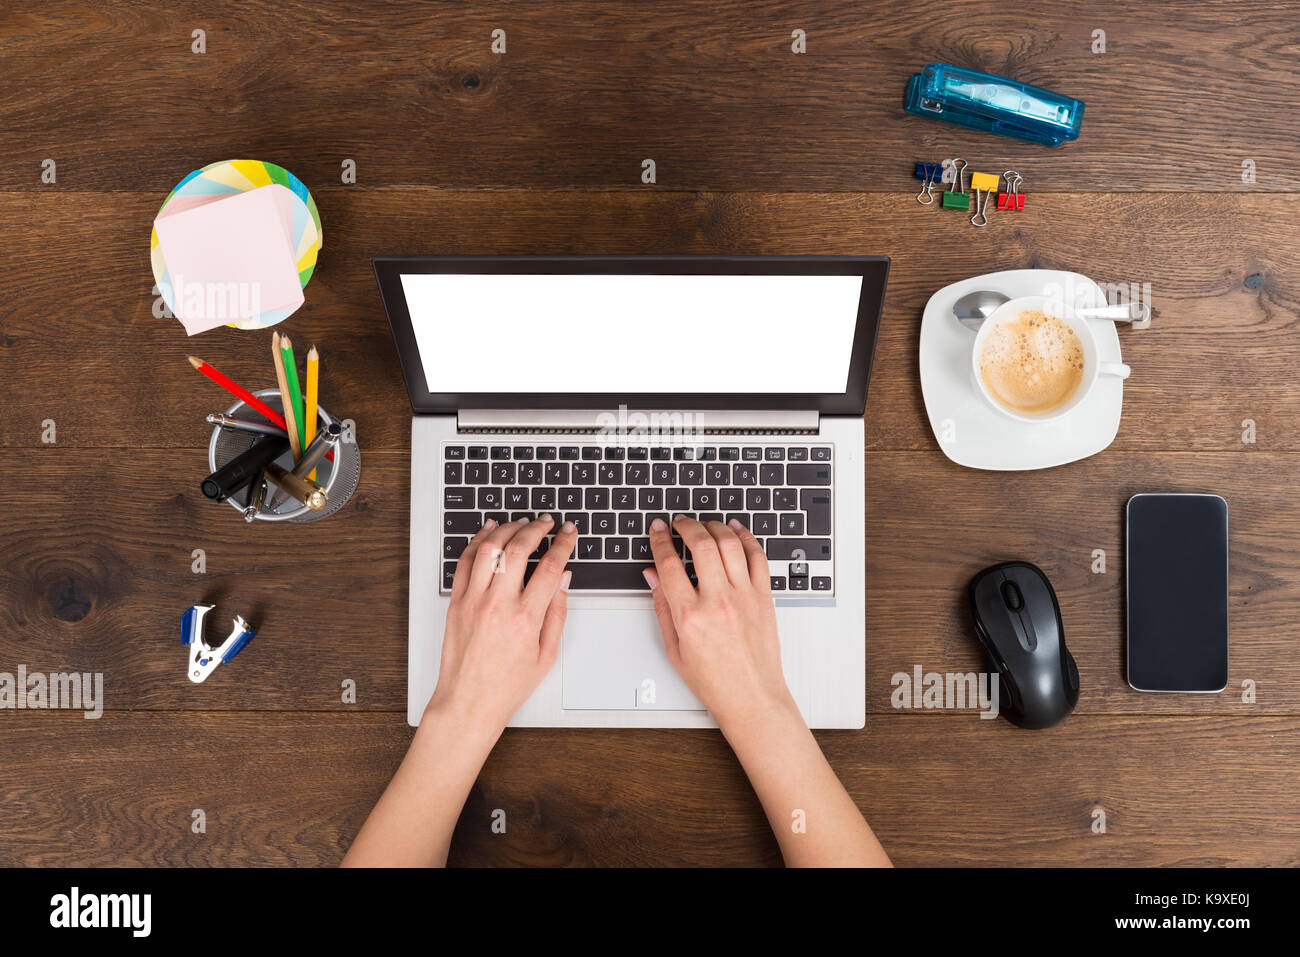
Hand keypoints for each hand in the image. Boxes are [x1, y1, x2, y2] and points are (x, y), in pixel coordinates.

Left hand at [427, 515, 576, 734]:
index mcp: (525, 619)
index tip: (569, 533)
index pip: (550, 567)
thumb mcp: (546, 654)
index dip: (563, 544)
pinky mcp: (456, 603)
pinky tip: (489, 532)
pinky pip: (465, 562)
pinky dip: (477, 541)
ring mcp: (473, 601)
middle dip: (537, 529)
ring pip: (490, 548)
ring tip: (520, 523)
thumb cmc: (506, 685)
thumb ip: (557, 613)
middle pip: (519, 549)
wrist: (468, 702)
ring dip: (508, 529)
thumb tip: (563, 580)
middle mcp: (498, 605)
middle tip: (546, 522)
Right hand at [642, 515, 794, 728]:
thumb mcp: (674, 648)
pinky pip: (757, 557)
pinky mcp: (764, 597)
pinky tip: (736, 530)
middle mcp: (718, 602)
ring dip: (714, 527)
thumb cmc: (714, 681)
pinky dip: (746, 537)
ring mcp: (744, 597)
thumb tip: (652, 576)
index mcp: (690, 616)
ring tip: (705, 524)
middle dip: (686, 525)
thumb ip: (662, 607)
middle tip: (679, 522)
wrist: (752, 697)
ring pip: (730, 544)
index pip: (669, 564)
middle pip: (701, 545)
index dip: (660, 540)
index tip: (657, 529)